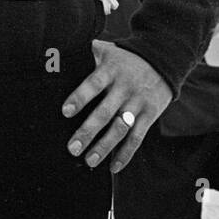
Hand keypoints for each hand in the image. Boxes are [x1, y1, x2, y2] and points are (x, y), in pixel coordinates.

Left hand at [61, 40, 171, 172]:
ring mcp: (138, 103)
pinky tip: (113, 167)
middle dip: (88, 131)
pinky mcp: (149, 115)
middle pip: (105, 112)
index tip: (65, 112)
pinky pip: (137, 138)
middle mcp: (124, 88)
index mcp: (110, 70)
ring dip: (105, 146)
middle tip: (72, 148)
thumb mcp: (107, 50)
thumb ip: (86, 53)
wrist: (163, 59)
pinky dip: (126, 154)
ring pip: (121, 129)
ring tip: (89, 160)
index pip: (93, 84)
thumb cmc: (125, 58)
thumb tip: (56, 52)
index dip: (80, 97)